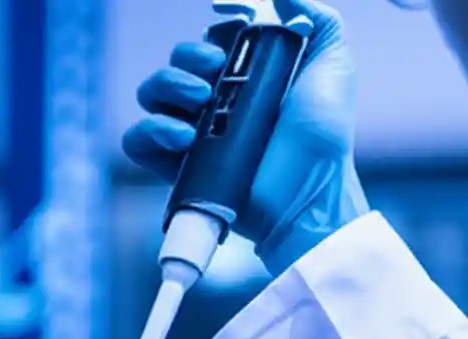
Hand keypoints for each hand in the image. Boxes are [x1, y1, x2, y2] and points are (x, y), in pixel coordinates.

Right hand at [122, 0, 369, 273]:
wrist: (308, 191)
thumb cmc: (321, 135)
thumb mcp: (332, 63)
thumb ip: (316, 18)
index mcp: (241, 78)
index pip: (204, 46)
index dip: (208, 41)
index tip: (228, 50)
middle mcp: (211, 104)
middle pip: (172, 65)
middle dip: (185, 60)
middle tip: (215, 75)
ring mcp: (189, 136)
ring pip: (149, 94)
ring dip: (167, 88)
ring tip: (201, 105)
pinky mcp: (173, 168)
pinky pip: (135, 140)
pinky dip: (150, 131)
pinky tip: (182, 138)